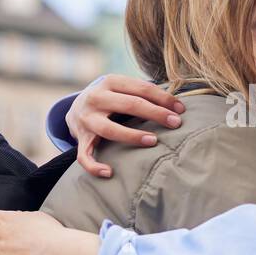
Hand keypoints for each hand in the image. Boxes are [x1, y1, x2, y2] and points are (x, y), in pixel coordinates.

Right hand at [69, 75, 185, 177]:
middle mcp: (95, 98)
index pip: (141, 88)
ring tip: (153, 141)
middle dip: (156, 114)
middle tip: (176, 123)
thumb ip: (143, 93)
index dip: (163, 98)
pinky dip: (94, 166)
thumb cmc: (111, 99)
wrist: (74, 108)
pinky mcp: (80, 138)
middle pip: (130, 105)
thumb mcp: (122, 88)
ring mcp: (86, 119)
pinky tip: (109, 172)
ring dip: (132, 136)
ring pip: (109, 129)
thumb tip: (177, 105)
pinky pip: (84, 155)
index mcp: (109, 81)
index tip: (181, 109)